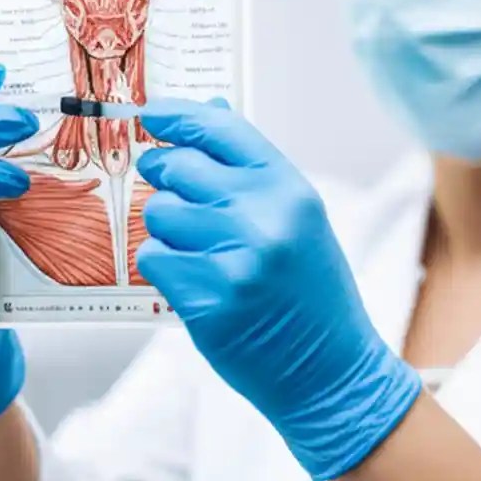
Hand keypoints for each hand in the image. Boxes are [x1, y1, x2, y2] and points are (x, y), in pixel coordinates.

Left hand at [134, 99, 422, 480]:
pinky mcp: (208, 299)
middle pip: (177, 168)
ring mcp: (234, 259)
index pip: (220, 130)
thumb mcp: (298, 219)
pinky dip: (164, 267)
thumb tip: (207, 111)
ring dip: (168, 230)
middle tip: (177, 196)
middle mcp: (263, 217)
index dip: (177, 116)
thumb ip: (251, 169)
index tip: (150, 113)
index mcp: (289, 189)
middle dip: (166, 179)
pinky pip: (154, 258)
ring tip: (201, 251)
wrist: (330, 368)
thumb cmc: (312, 290)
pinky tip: (195, 280)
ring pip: (159, 214)